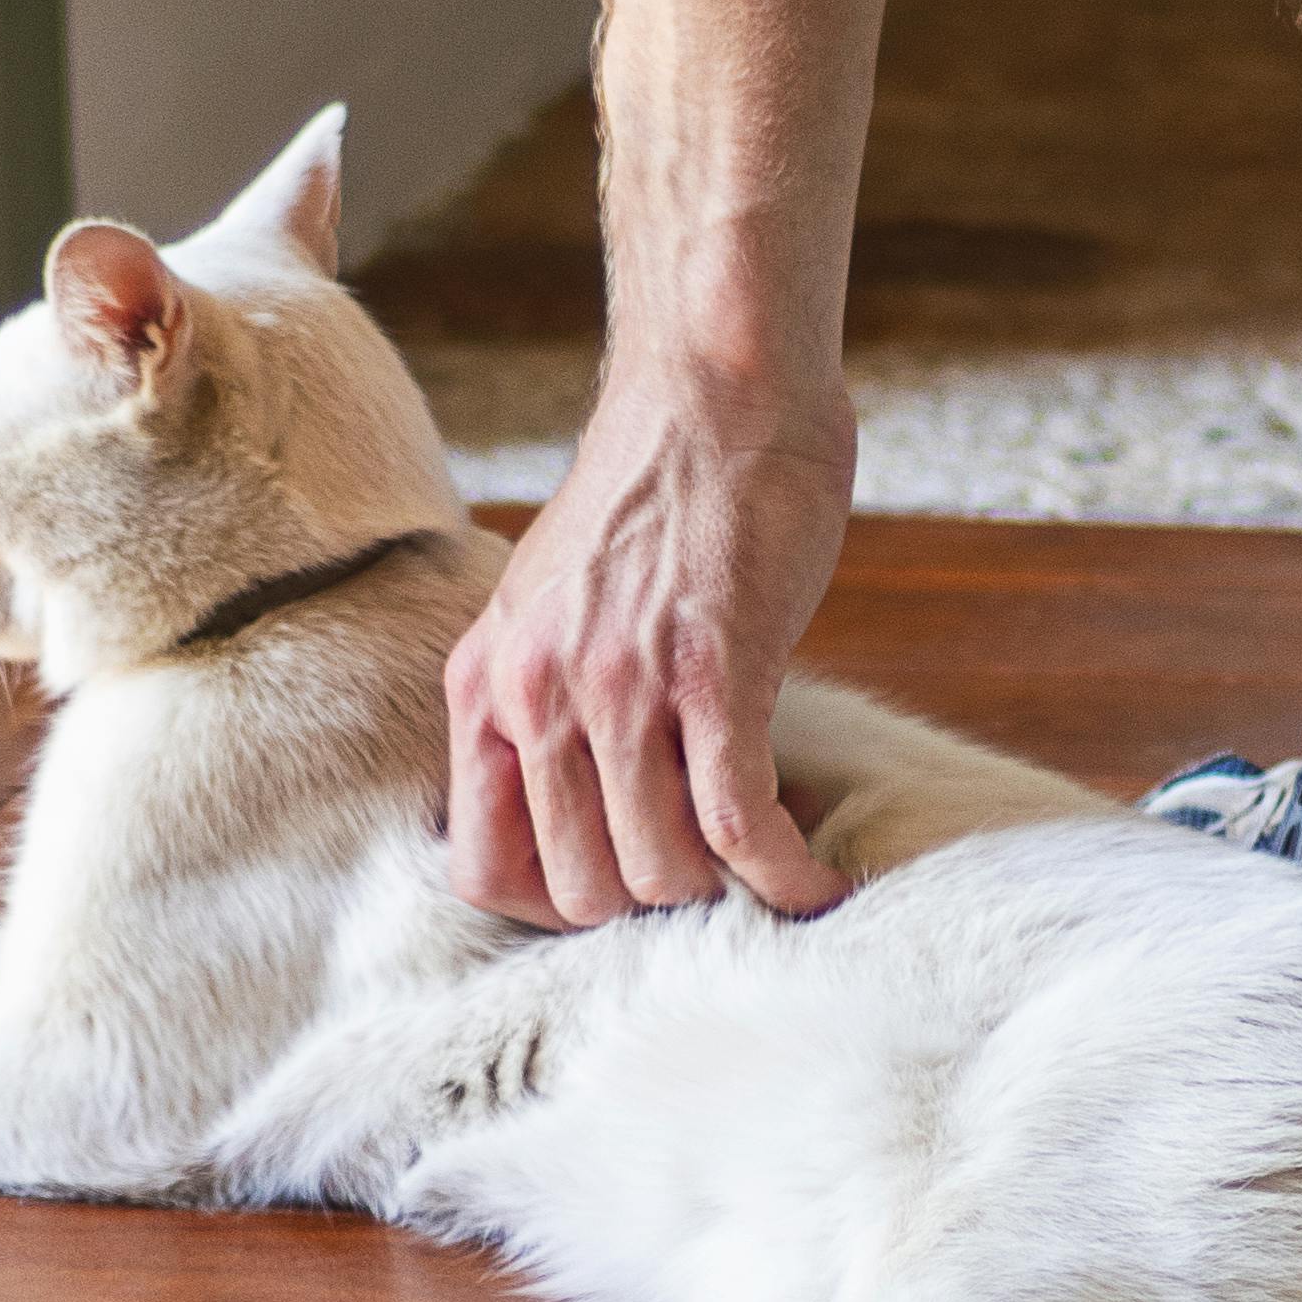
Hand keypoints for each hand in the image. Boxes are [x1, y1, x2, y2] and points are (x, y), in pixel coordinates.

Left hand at [447, 356, 853, 922]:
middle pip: (580, 891)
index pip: (484, 869)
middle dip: (655, 902)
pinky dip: (784, 873)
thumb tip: (595, 810)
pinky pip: (738, 826)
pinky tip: (817, 875)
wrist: (717, 393)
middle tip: (714, 864)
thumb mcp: (554, 605)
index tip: (625, 888)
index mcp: (486, 684)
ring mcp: (619, 688)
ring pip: (660, 873)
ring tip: (774, 855)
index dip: (558, 908)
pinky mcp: (713, 674)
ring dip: (726, 890)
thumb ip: (553, 699)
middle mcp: (536, 696)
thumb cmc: (656, 495)